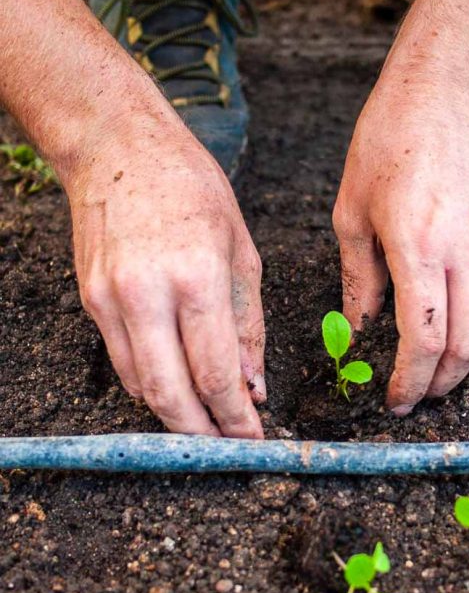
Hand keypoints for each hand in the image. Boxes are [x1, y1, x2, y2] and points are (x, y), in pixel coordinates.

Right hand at [66, 126, 264, 437]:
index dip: (237, 417)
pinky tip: (177, 385)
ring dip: (177, 415)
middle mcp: (146, 295)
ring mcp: (110, 300)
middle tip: (228, 445)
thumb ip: (248, 325)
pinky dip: (152, 385)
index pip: (216, 372)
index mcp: (196, 277)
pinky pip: (123, 363)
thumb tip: (254, 386)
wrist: (117, 147)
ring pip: (142, 387)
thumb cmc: (191, 189)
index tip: (254, 437)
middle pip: (171, 395)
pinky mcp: (90, 302)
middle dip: (203, 433)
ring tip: (208, 422)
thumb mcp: (241, 249)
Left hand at [333, 63, 468, 415]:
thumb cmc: (387, 141)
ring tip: (431, 376)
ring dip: (462, 364)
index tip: (393, 400)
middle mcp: (465, 252)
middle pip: (466, 347)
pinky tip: (449, 336)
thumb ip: (358, 279)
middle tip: (413, 398)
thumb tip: (358, 330)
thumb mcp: (352, 212)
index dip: (409, 380)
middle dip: (440, 384)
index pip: (424, 339)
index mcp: (419, 246)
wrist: (447, 90)